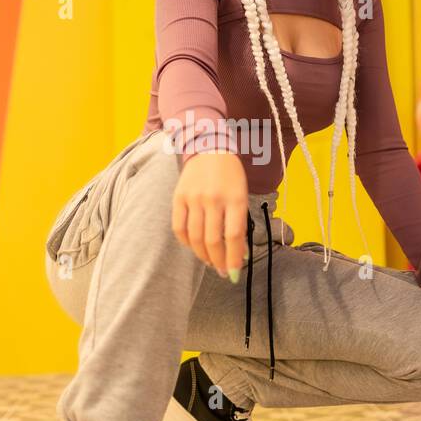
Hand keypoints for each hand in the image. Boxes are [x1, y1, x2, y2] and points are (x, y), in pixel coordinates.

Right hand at [172, 150, 248, 278]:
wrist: (209, 148)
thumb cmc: (230, 175)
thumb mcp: (241, 195)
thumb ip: (239, 223)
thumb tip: (238, 254)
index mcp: (235, 198)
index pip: (234, 236)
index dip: (234, 258)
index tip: (235, 273)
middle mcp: (213, 199)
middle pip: (214, 240)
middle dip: (219, 261)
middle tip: (223, 272)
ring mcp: (194, 198)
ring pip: (195, 237)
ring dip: (203, 255)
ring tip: (210, 262)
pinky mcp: (178, 197)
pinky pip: (179, 228)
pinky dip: (186, 243)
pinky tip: (194, 247)